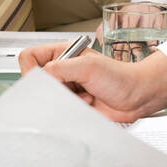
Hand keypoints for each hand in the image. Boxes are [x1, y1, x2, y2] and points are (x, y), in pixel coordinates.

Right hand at [17, 45, 166, 122]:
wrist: (137, 97)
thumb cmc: (120, 77)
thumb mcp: (88, 67)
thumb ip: (59, 70)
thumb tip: (39, 78)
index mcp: (62, 54)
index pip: (29, 58)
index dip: (31, 70)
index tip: (44, 79)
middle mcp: (61, 71)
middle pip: (36, 82)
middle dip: (52, 89)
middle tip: (69, 88)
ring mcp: (66, 89)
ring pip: (46, 99)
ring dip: (64, 101)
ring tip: (83, 96)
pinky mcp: (71, 105)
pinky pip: (57, 112)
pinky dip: (69, 111)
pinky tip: (86, 105)